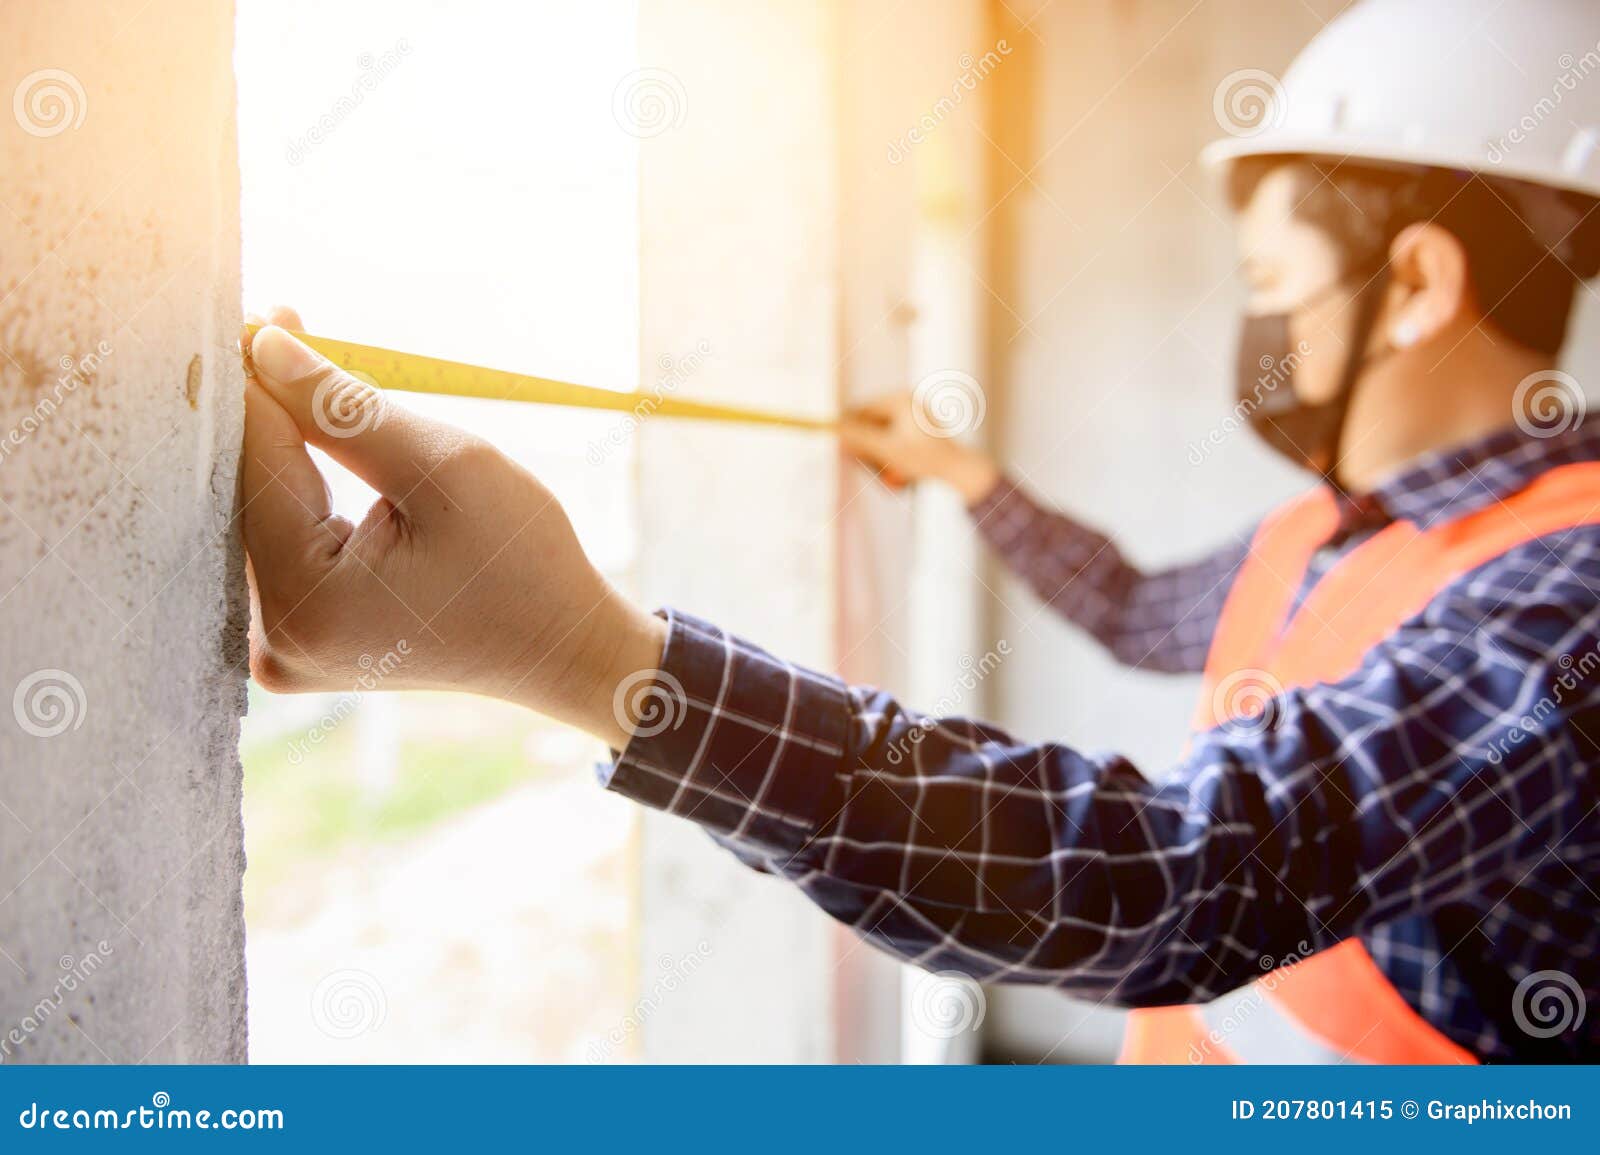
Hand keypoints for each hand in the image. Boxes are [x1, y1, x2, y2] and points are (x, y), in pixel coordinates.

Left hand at [240, 307, 666, 749]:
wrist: (563, 647)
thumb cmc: (523, 562)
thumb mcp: (444, 466)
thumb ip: (342, 409)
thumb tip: (264, 348)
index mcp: (308, 602)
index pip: (257, 466)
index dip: (262, 382)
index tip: (269, 314)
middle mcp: (278, 638)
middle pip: (248, 495)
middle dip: (269, 410)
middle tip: (287, 329)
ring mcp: (288, 648)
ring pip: (262, 520)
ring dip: (281, 448)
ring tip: (302, 377)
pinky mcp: (305, 643)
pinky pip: (281, 550)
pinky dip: (296, 493)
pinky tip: (310, 443)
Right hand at [839, 391, 999, 503]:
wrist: (959, 471)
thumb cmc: (926, 458)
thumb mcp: (888, 449)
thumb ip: (859, 438)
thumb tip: (833, 429)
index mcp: (900, 399)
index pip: (862, 410)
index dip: (849, 429)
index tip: (842, 449)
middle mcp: (906, 403)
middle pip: (870, 423)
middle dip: (866, 447)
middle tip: (866, 466)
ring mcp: (913, 417)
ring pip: (881, 435)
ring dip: (878, 455)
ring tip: (886, 473)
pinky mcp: (917, 432)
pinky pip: (893, 441)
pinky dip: (890, 457)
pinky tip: (897, 472)